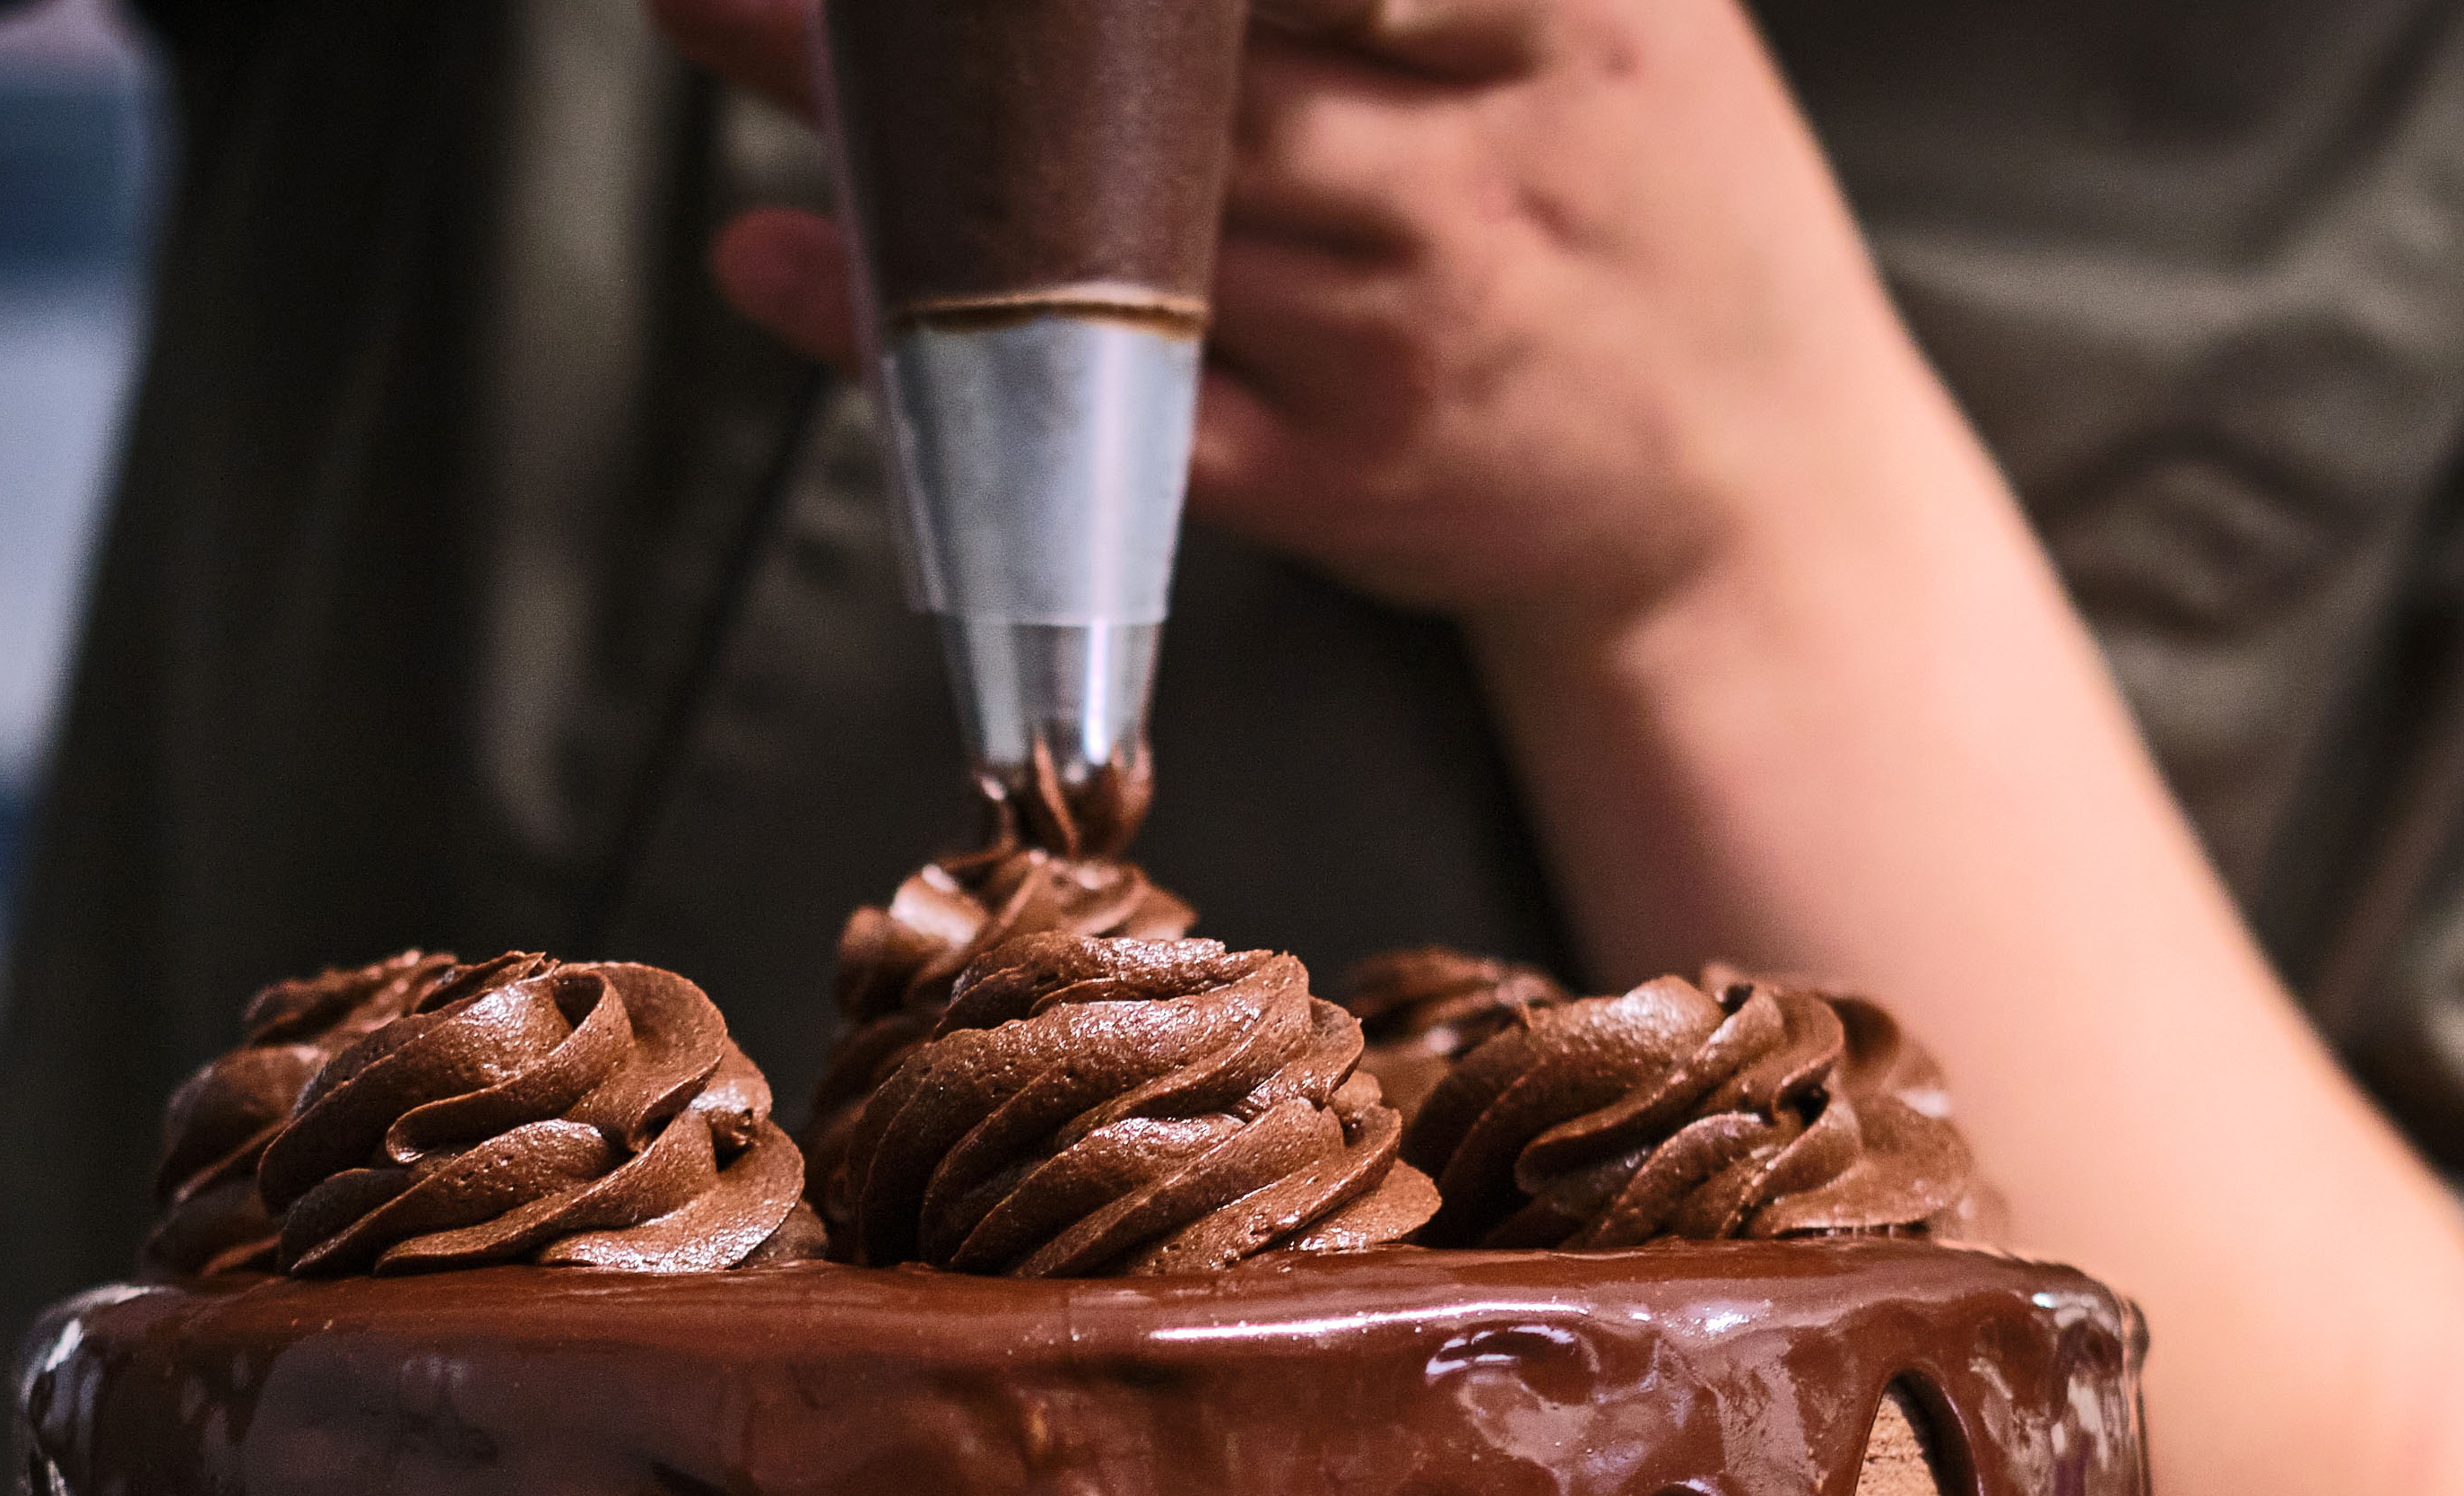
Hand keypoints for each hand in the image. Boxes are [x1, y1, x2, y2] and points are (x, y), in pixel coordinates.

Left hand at [645, 0, 1902, 648]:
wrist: (1750, 480)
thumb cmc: (1641, 185)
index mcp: (1556, 9)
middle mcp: (1466, 169)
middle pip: (1166, 49)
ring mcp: (1392, 333)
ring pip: (1109, 218)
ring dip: (898, 126)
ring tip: (713, 14)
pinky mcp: (1328, 473)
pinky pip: (1095, 407)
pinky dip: (926, 345)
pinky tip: (786, 263)